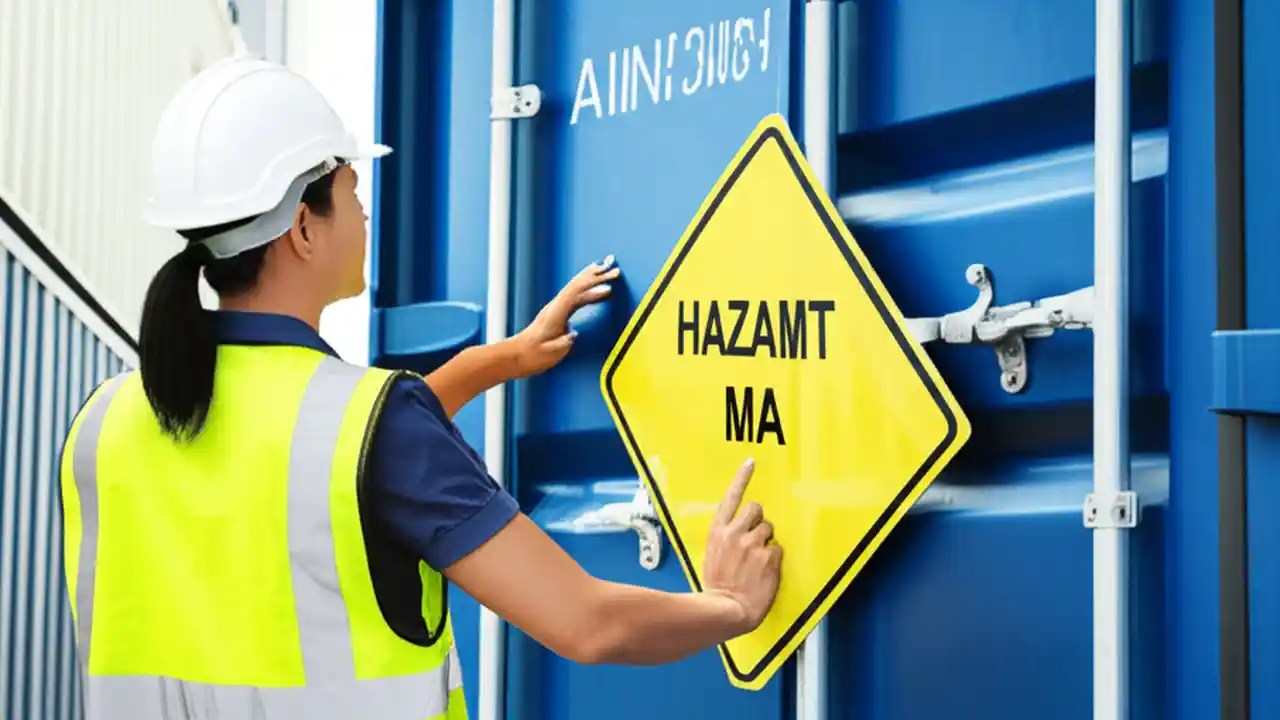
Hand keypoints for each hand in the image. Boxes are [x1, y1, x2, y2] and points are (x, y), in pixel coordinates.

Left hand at [509, 256, 621, 378]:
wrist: (517, 355)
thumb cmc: (532, 355)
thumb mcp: (550, 352)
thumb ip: (563, 343)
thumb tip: (573, 334)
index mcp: (555, 313)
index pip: (576, 293)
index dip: (593, 286)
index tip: (610, 283)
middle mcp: (556, 306)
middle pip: (578, 285)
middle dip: (597, 276)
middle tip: (614, 269)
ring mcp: (556, 308)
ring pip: (577, 287)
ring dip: (592, 277)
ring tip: (606, 269)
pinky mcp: (558, 312)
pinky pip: (576, 294)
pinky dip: (587, 287)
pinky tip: (594, 287)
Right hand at [701, 459, 781, 632]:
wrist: (726, 609)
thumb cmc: (717, 586)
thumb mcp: (712, 555)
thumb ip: (725, 538)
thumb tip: (738, 531)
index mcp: (718, 532)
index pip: (730, 497)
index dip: (741, 478)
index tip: (751, 462)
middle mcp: (734, 533)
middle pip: (756, 509)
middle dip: (759, 520)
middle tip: (755, 539)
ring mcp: (752, 544)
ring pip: (769, 529)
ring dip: (767, 541)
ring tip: (758, 561)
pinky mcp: (768, 556)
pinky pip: (778, 550)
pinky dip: (774, 559)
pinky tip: (764, 571)